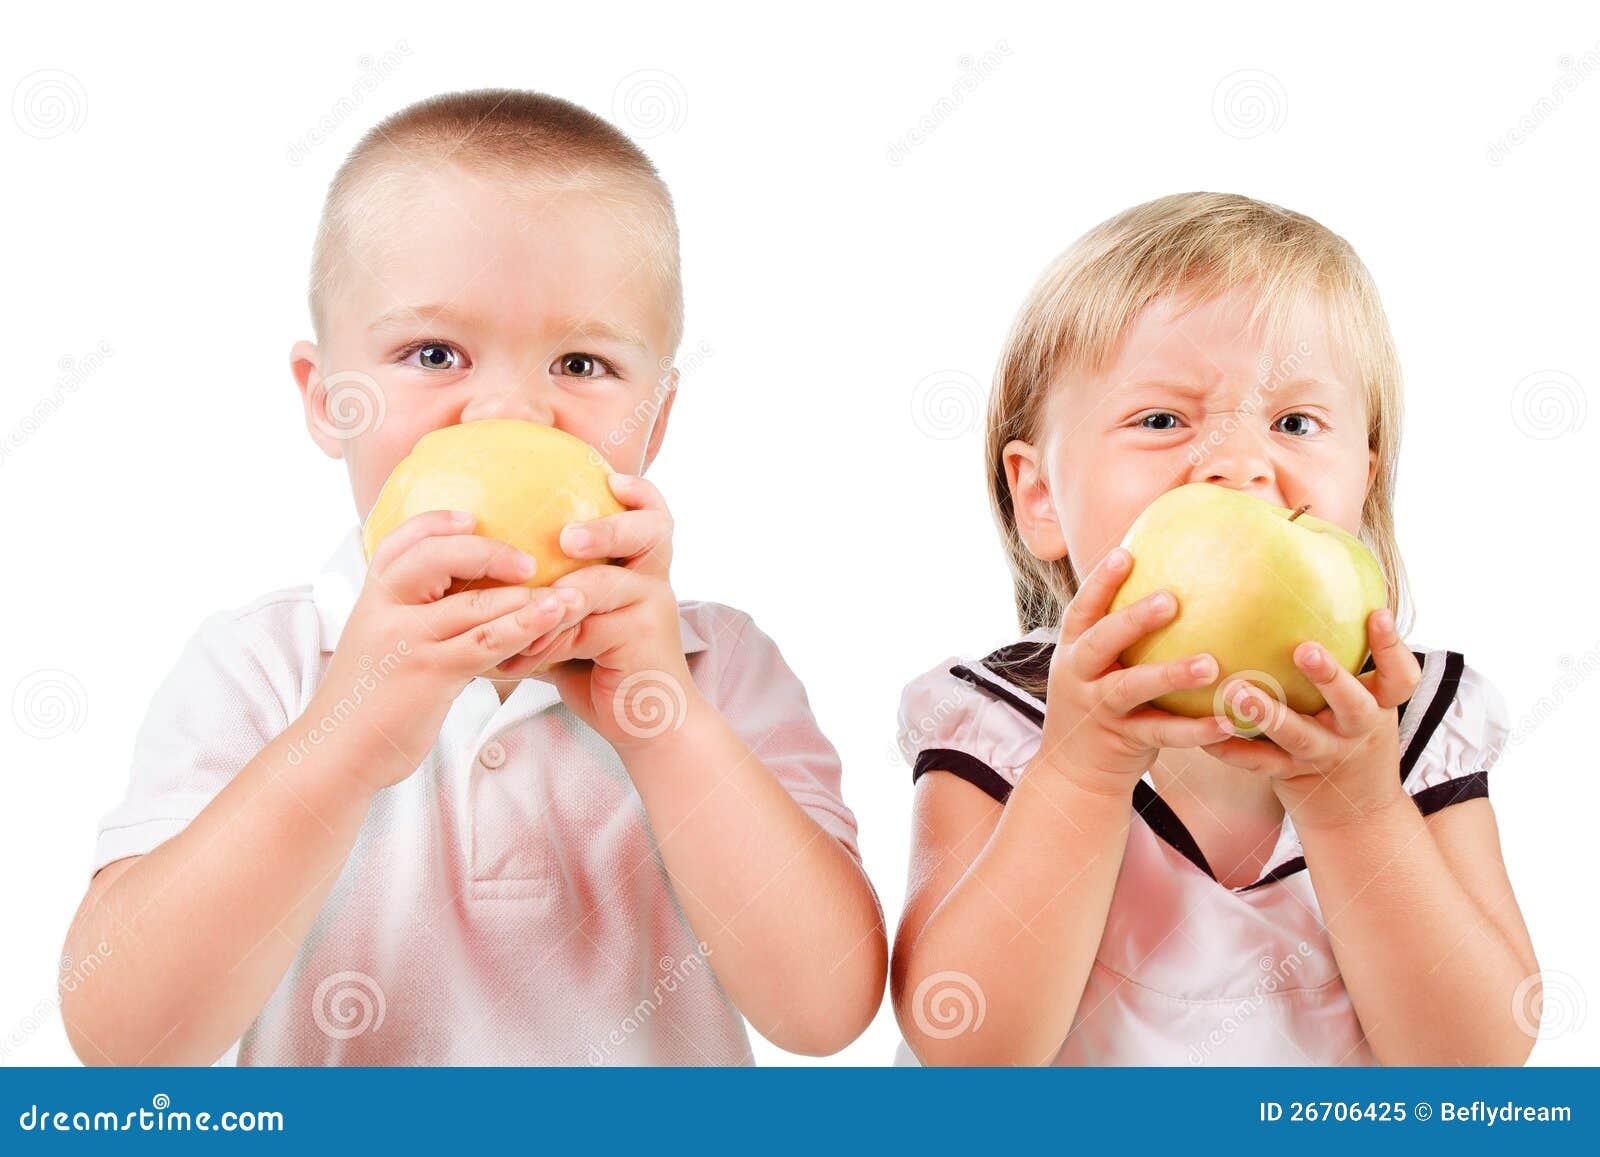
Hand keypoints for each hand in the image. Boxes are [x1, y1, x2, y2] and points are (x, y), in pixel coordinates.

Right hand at [317, 509, 588, 790]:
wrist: (337, 753)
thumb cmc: (368, 700)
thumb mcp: (379, 644)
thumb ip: (413, 616)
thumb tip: (465, 598)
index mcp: (373, 598)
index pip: (400, 542)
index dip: (437, 523)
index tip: (472, 518)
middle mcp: (385, 611)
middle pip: (435, 557)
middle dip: (489, 552)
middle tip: (530, 562)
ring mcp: (407, 642)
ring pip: (473, 604)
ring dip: (527, 597)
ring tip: (570, 593)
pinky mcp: (430, 674)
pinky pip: (486, 643)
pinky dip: (525, 628)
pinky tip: (553, 621)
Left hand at [492, 473, 703, 752]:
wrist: (647, 722)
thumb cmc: (601, 669)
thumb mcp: (572, 624)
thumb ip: (546, 596)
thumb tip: (480, 573)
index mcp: (638, 566)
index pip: (650, 514)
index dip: (639, 493)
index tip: (612, 478)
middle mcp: (653, 578)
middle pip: (649, 530)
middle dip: (608, 527)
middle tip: (568, 537)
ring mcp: (652, 607)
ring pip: (604, 583)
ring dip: (557, 594)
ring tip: (524, 605)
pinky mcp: (642, 639)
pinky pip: (585, 630)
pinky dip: (545, 642)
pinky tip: (514, 662)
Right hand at [1036, 546, 1234, 794]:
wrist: (1073, 773)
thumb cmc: (1100, 706)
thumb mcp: (1099, 668)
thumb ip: (1125, 636)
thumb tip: (1177, 585)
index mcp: (1074, 651)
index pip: (1082, 609)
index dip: (1100, 582)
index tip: (1125, 553)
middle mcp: (1079, 676)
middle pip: (1101, 642)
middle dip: (1133, 620)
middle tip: (1172, 599)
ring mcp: (1098, 709)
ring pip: (1131, 688)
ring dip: (1170, 674)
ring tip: (1210, 663)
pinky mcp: (1121, 741)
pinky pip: (1162, 733)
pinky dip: (1195, 730)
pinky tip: (1227, 721)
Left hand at [1199, 608, 1421, 829]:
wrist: (1354, 813)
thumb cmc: (1349, 733)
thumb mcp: (1365, 700)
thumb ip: (1350, 658)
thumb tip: (1322, 578)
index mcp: (1377, 706)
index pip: (1401, 678)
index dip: (1392, 647)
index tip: (1378, 613)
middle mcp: (1355, 731)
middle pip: (1352, 705)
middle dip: (1330, 677)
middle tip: (1304, 649)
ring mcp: (1323, 755)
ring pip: (1297, 736)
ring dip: (1267, 713)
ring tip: (1239, 691)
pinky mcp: (1290, 775)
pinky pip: (1258, 763)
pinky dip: (1230, 749)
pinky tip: (1203, 733)